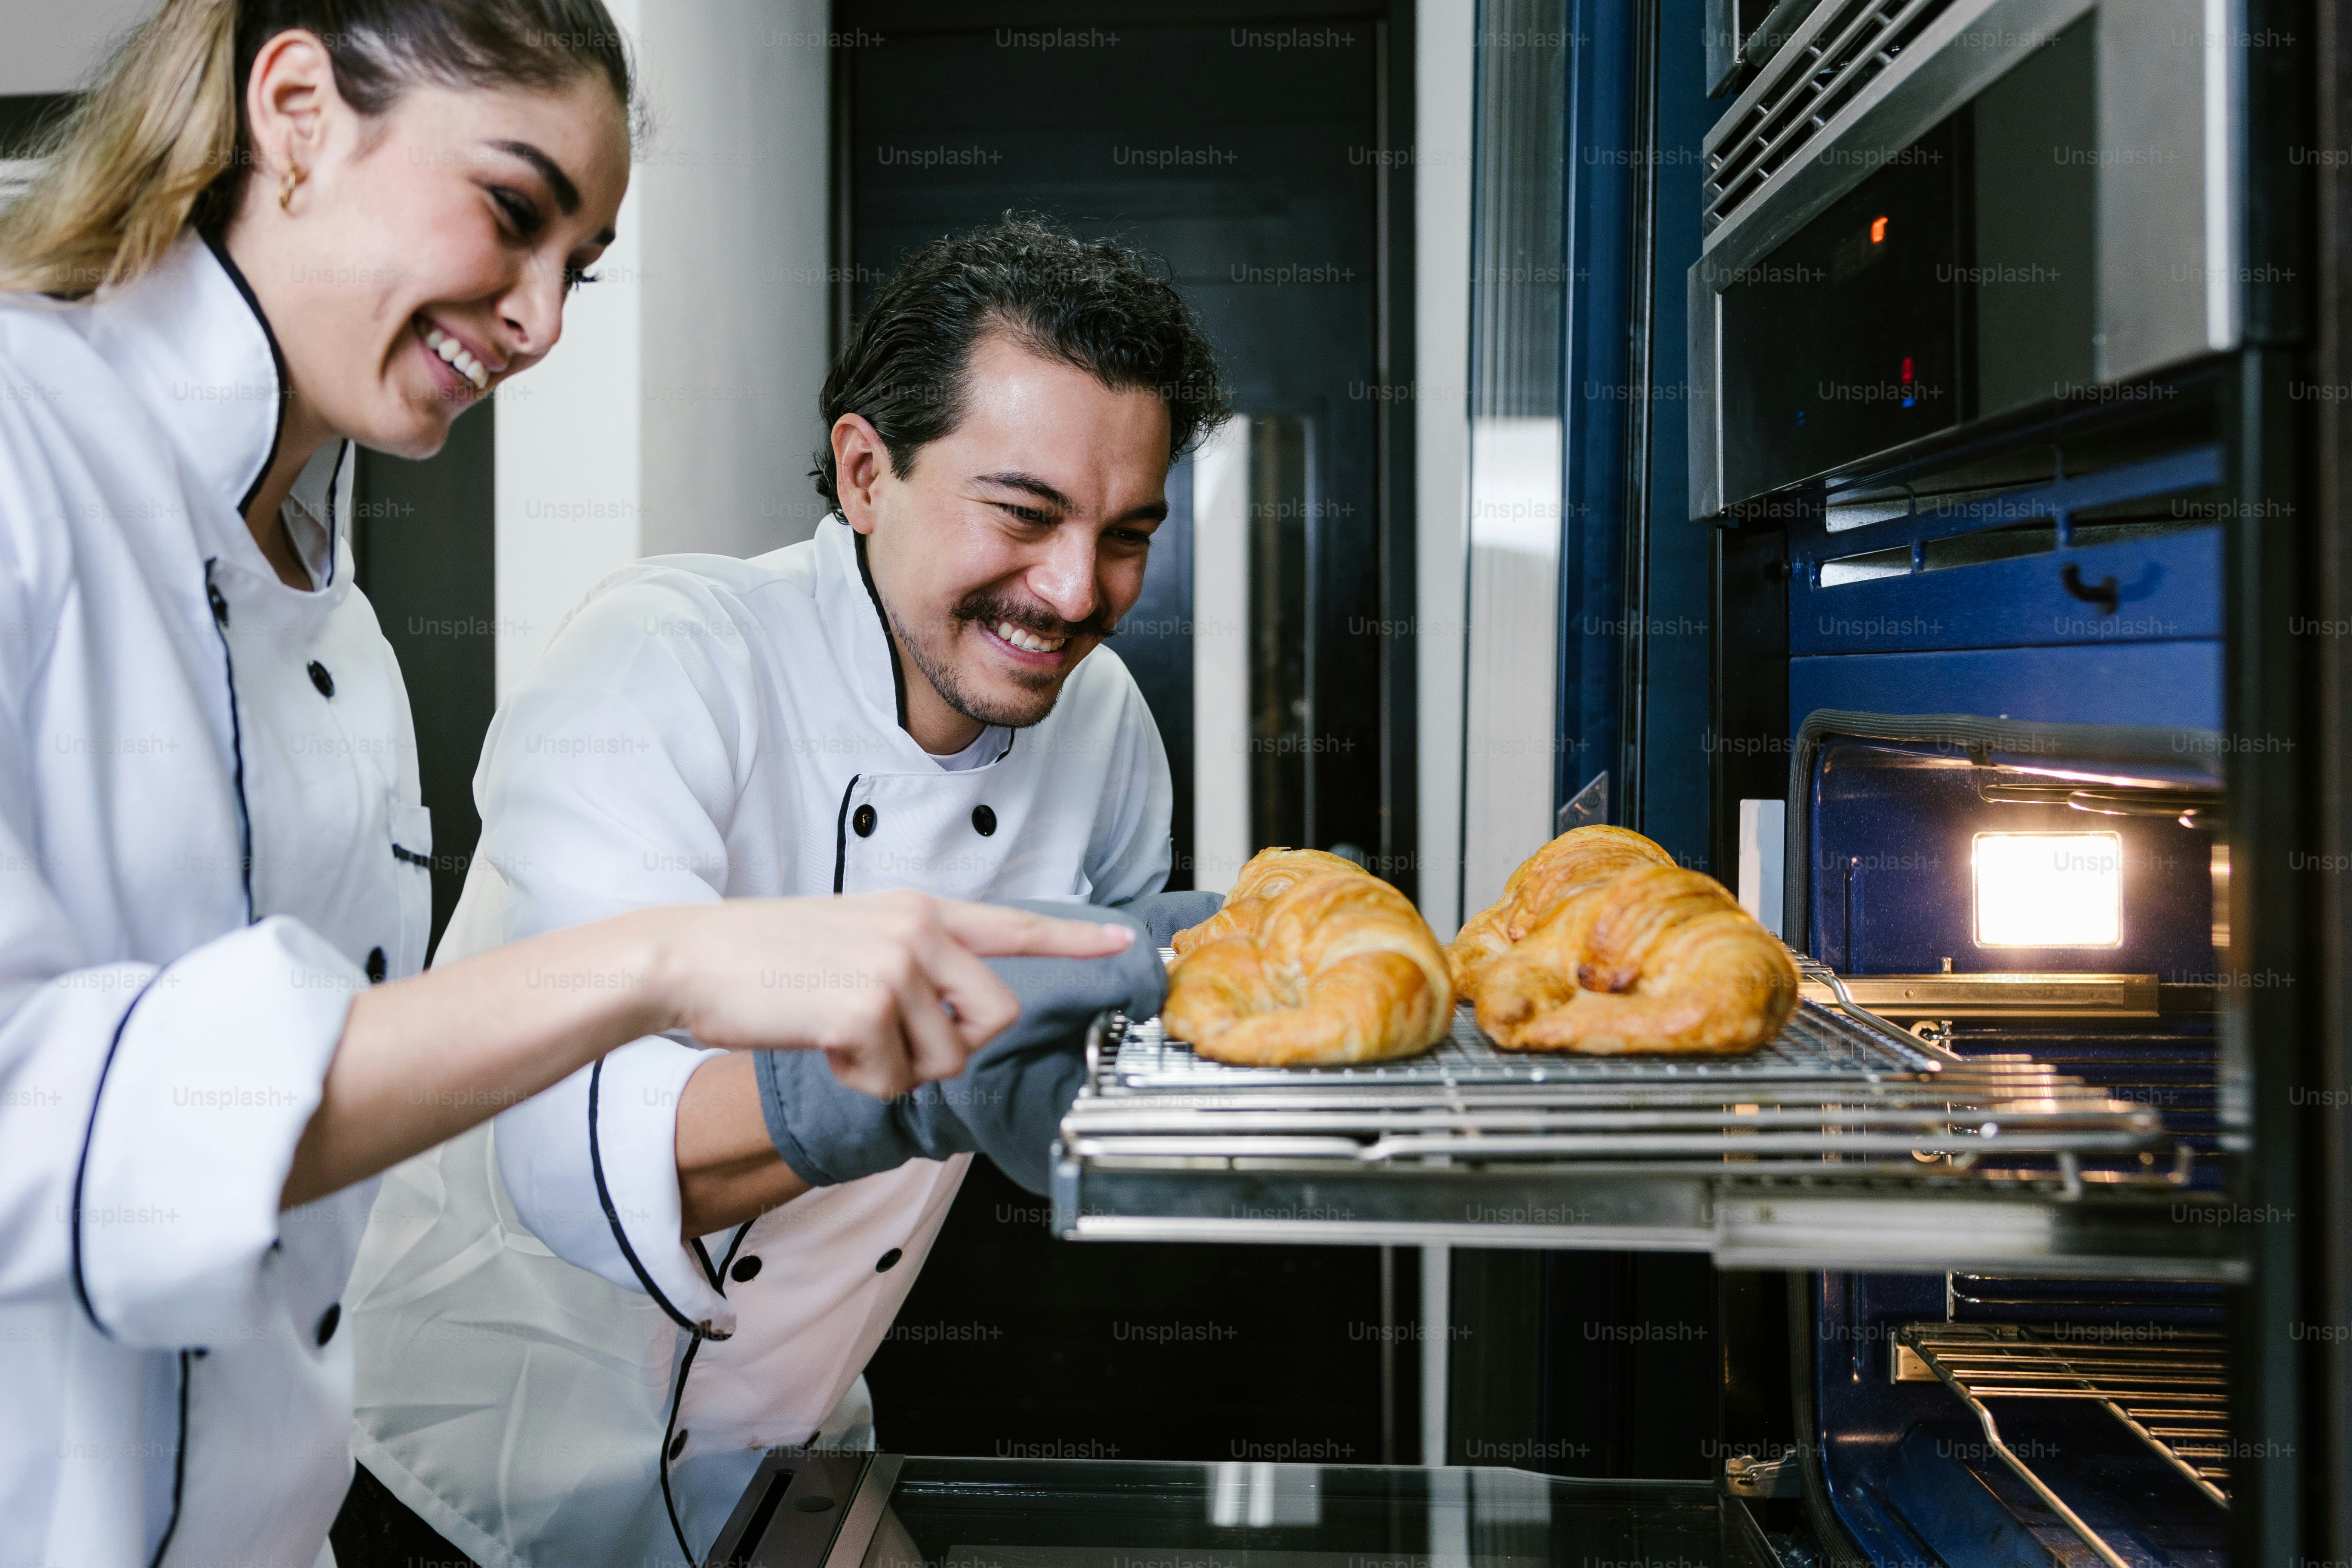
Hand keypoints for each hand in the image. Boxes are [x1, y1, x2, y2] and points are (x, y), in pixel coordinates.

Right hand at [653, 892, 1132, 1096]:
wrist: (689, 958)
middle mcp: (920, 931)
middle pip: (996, 1018)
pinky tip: (819, 1041)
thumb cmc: (763, 956)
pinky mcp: (867, 1009)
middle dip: (952, 1049)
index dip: (1077, 939)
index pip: (1016, 924)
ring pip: (943, 1059)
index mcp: (920, 910)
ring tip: (840, 1030)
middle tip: (892, 1040)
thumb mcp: (854, 937)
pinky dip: (858, 1078)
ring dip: (894, 1067)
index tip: (1127, 944)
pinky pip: (894, 1080)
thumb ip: (912, 962)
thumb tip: (953, 1016)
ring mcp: (896, 967)